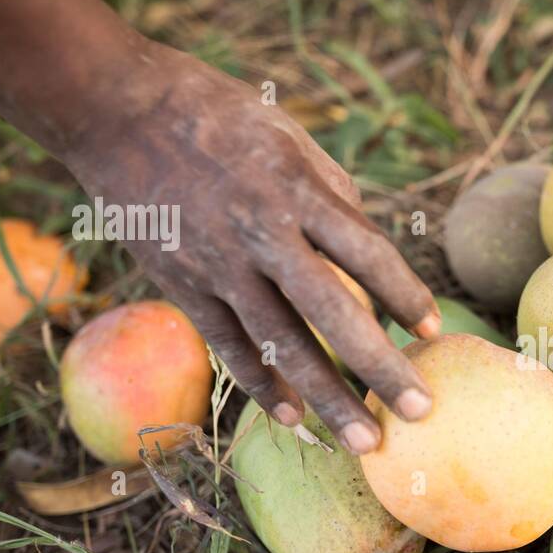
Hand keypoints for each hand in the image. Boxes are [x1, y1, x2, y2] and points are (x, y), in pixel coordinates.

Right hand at [62, 40, 439, 453]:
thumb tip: (370, 257)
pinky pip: (229, 347)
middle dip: (379, 368)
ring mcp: (218, 265)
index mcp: (298, 191)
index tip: (434, 332)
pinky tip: (294, 418)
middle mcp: (261, 233)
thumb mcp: (291, 140)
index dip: (405, 295)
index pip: (367, 253)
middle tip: (420, 411)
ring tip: (364, 442)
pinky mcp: (181, 285)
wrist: (118, 111)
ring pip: (280, 345)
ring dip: (326, 399)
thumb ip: (335, 199)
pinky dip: (262, 385)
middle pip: (332, 313)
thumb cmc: (220, 118)